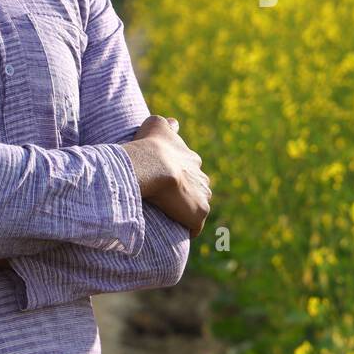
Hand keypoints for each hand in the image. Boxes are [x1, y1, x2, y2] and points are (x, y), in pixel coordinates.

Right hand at [119, 115, 211, 238]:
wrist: (154, 165)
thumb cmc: (151, 145)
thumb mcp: (156, 124)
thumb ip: (166, 124)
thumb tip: (173, 123)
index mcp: (193, 160)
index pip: (189, 170)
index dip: (177, 177)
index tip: (164, 183)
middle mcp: (202, 178)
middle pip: (196, 189)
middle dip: (185, 195)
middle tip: (165, 201)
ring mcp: (202, 196)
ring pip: (196, 207)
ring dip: (185, 212)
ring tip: (167, 218)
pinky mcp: (199, 214)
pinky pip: (194, 227)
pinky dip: (186, 229)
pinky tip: (172, 230)